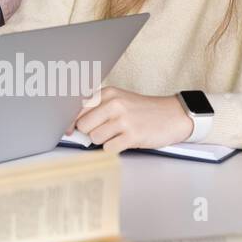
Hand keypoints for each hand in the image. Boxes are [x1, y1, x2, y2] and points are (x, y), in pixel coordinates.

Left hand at [72, 87, 193, 153]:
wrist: (173, 115)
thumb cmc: (143, 110)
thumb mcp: (119, 100)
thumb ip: (97, 108)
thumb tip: (72, 125)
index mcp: (107, 93)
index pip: (76, 107)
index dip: (70, 121)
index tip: (68, 129)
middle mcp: (114, 104)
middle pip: (83, 125)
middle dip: (90, 132)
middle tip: (104, 131)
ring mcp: (124, 120)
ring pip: (95, 138)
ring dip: (103, 140)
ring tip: (117, 135)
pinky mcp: (133, 135)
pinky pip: (109, 148)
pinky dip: (113, 148)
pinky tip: (124, 141)